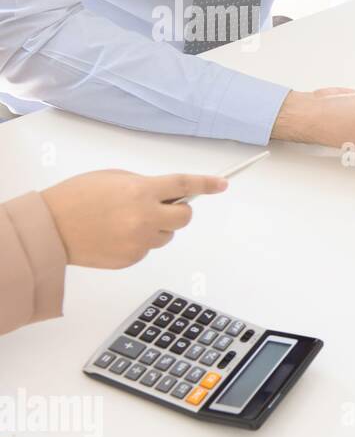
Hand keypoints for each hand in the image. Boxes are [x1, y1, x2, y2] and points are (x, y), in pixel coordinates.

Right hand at [41, 170, 226, 268]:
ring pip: (167, 235)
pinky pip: (149, 249)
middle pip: (185, 216)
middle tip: (162, 207)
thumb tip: (170, 194)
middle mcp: (144, 216)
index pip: (184, 185)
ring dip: (157, 228)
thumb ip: (145, 185)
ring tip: (126, 222)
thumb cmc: (78, 197)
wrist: (50, 227)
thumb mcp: (114, 178)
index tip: (222, 184)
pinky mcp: (132, 258)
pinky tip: (117, 236)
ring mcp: (139, 240)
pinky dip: (140, 242)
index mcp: (140, 191)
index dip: (207, 184)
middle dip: (178, 211)